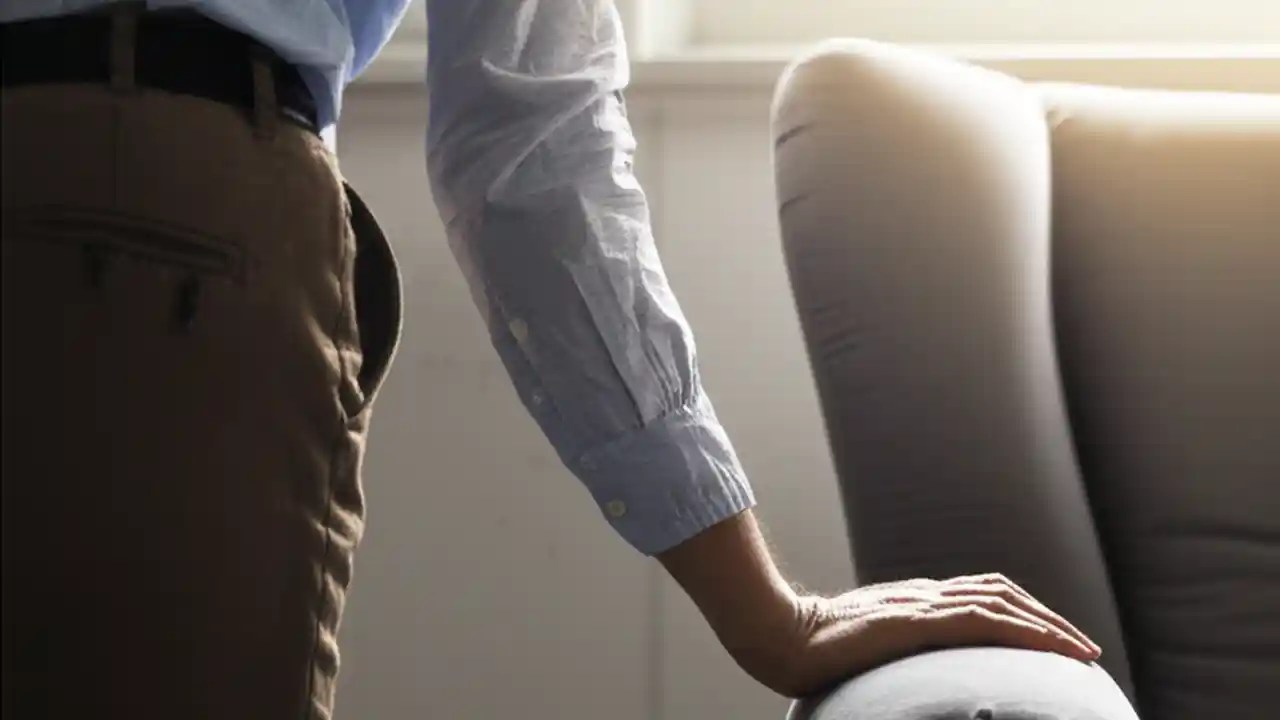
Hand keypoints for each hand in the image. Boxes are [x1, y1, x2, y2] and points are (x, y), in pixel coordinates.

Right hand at [658, 511, 1101, 698]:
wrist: (783, 635)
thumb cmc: (815, 647)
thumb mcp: (867, 641)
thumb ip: (897, 642)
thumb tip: (917, 662)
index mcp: (915, 600)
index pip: (983, 594)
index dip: (1024, 611)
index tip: (1055, 637)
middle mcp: (925, 595)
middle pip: (1002, 594)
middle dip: (1048, 619)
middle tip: (1084, 649)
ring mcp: (921, 604)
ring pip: (1001, 605)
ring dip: (1048, 627)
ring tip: (1081, 653)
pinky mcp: (917, 620)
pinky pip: (983, 621)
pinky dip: (1024, 631)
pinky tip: (1049, 648)